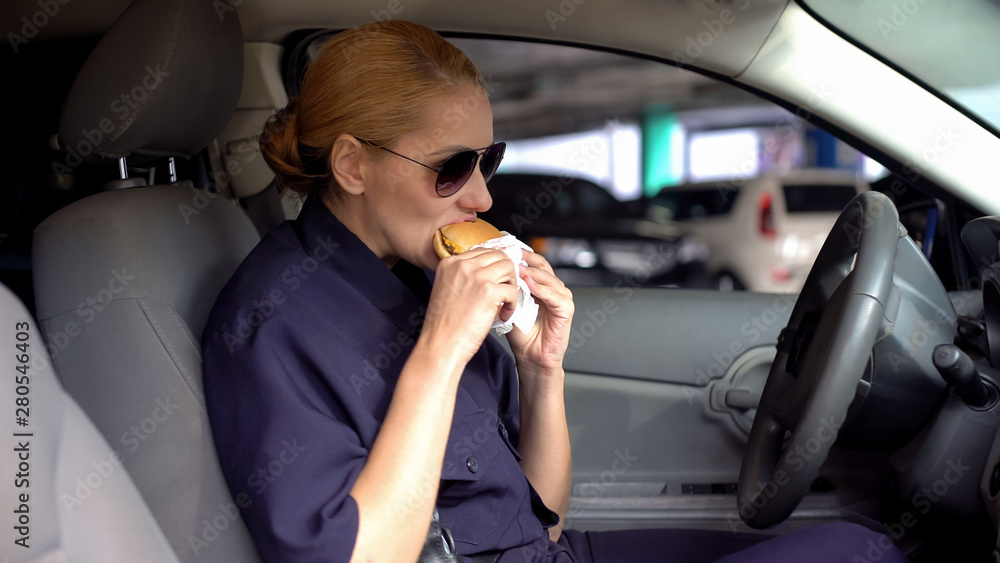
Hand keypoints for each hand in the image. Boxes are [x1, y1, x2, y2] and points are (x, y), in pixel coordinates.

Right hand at [422, 248, 518, 365]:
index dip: (494, 267)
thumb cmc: (444, 325)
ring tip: (504, 303)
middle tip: (504, 292)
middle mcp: (462, 265)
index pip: (482, 251)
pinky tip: (503, 315)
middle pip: (498, 256)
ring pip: (509, 268)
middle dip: (506, 273)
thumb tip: (488, 273)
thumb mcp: (447, 290)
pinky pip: (512, 290)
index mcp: (450, 263)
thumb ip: (463, 277)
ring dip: (511, 285)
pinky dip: (512, 304)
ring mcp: (476, 276)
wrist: (440, 344)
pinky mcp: (489, 291)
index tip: (497, 281)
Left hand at [506, 251, 574, 372]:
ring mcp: (561, 298)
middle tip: (512, 253)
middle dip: (526, 259)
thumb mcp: (510, 305)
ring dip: (533, 273)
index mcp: (540, 285)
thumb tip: (494, 270)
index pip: (532, 263)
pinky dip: (542, 290)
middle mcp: (552, 289)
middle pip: (542, 266)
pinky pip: (555, 296)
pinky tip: (530, 286)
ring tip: (518, 269)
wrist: (531, 356)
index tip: (505, 247)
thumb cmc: (521, 334)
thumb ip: (507, 288)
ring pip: (548, 278)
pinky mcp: (566, 310)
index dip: (520, 254)